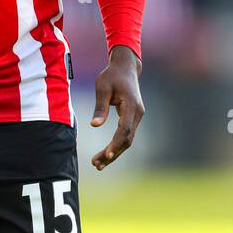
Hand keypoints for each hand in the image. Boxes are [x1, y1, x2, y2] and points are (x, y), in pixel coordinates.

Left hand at [90, 45, 143, 170]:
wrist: (125, 67)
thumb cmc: (111, 76)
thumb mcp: (102, 87)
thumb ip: (100, 107)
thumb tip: (94, 126)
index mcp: (131, 105)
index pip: (125, 129)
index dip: (116, 143)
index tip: (106, 155)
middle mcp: (137, 113)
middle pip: (127, 139)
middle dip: (113, 154)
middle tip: (97, 165)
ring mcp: (137, 116)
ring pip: (127, 140)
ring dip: (114, 153)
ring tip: (98, 165)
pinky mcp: (132, 118)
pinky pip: (126, 135)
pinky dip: (116, 146)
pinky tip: (106, 155)